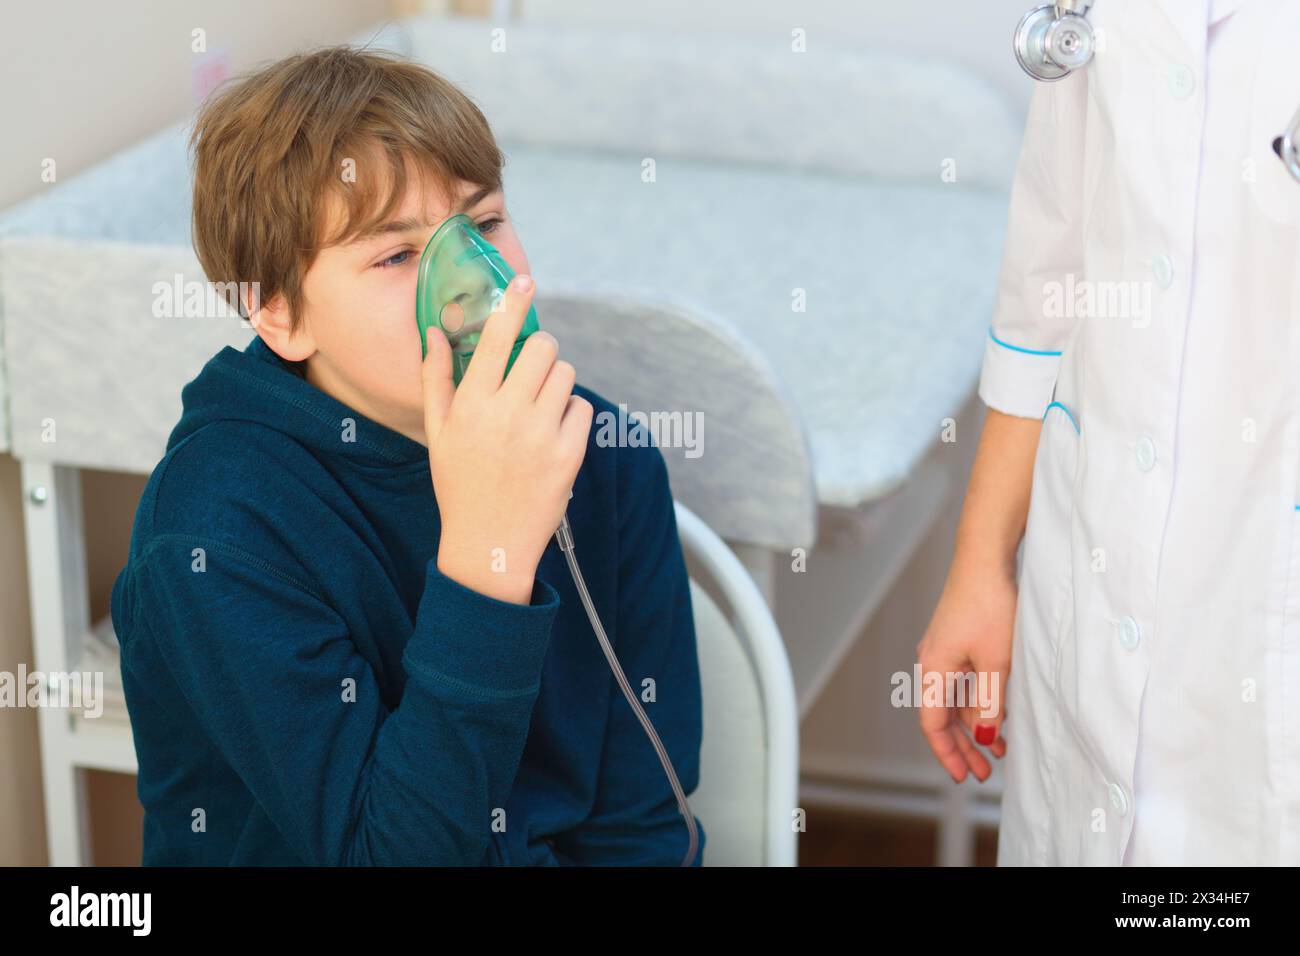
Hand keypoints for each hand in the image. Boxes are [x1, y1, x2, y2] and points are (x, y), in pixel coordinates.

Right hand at [422, 274, 592, 603]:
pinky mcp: (569, 455)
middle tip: (530, 372)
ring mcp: (541, 435)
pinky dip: (570, 414)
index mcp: (471, 404)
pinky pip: (581, 408)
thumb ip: (435, 379)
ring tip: (538, 408)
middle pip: (543, 349)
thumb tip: (435, 333)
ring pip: (565, 374)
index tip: (526, 279)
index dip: (514, 303)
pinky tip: (552, 434)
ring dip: (556, 382)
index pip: (496, 338)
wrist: (488, 546)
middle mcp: (507, 414)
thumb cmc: (460, 485)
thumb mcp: (438, 432)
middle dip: (540, 352)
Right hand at [916, 561, 1014, 781]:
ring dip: (974, 724)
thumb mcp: (996, 663)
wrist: (985, 558)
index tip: (964, 775)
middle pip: (942, 715)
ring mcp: (944, 650)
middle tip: (983, 771)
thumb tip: (983, 737)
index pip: (933, 724)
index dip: (947, 753)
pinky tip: (998, 710)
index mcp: (934, 670)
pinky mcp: (957, 639)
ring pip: (955, 698)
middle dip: (962, 745)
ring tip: (997, 747)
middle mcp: (933, 662)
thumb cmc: (988, 604)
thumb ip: (989, 704)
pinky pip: (963, 681)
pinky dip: (978, 701)